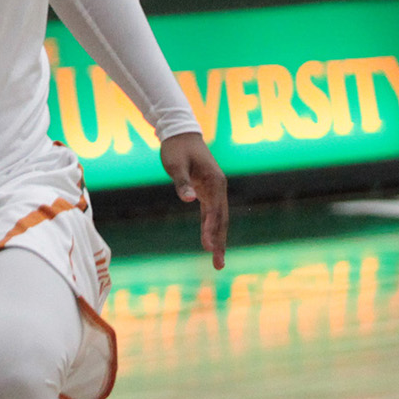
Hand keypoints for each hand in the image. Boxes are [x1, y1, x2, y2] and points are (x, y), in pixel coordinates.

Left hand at [159, 132, 227, 268]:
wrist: (180, 134)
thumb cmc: (177, 148)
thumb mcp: (176, 164)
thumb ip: (182, 182)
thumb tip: (189, 199)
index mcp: (214, 181)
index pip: (215, 211)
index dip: (212, 229)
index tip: (207, 246)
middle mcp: (218, 188)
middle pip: (222, 220)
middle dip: (220, 242)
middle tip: (218, 264)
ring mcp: (214, 191)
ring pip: (219, 220)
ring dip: (218, 240)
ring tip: (217, 261)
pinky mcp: (206, 192)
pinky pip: (211, 215)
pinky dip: (211, 229)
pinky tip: (209, 243)